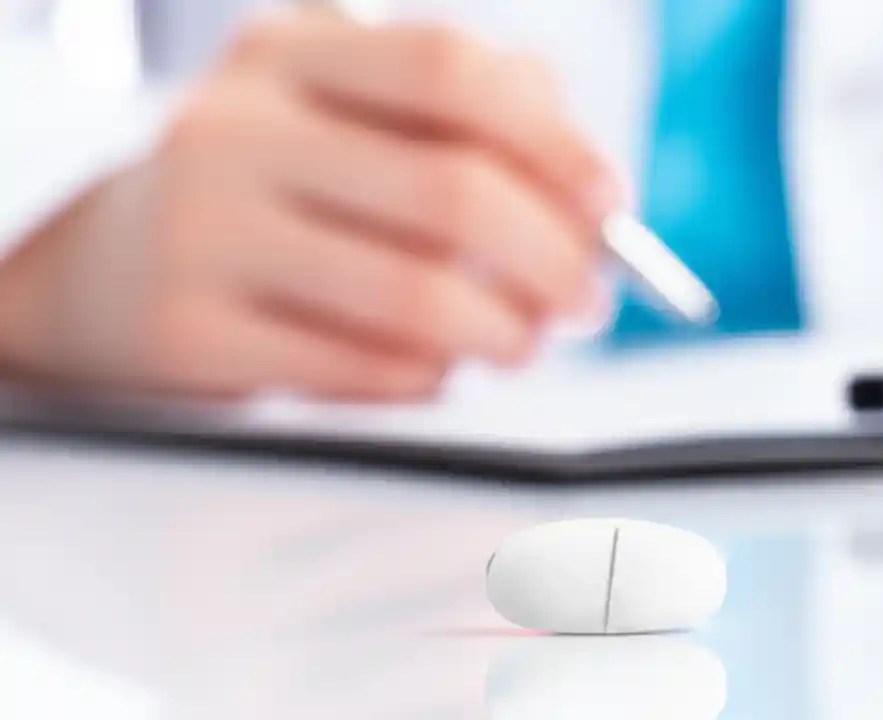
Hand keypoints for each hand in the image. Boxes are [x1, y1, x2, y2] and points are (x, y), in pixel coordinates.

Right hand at [0, 11, 619, 398]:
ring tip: (520, 343)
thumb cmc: (275, 193)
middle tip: (585, 301)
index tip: (609, 204)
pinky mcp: (189, 332)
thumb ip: (471, 116)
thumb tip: (589, 180)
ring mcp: (201, 231)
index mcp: (289, 54)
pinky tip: (434, 370)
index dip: (554, 143)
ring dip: (502, 332)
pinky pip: (362, 370)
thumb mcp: (345, 116)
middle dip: (552, 259)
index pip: (449, 72)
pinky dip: (429, 378)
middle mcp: (234, 128)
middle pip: (449, 191)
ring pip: (415, 294)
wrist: (108, 274)